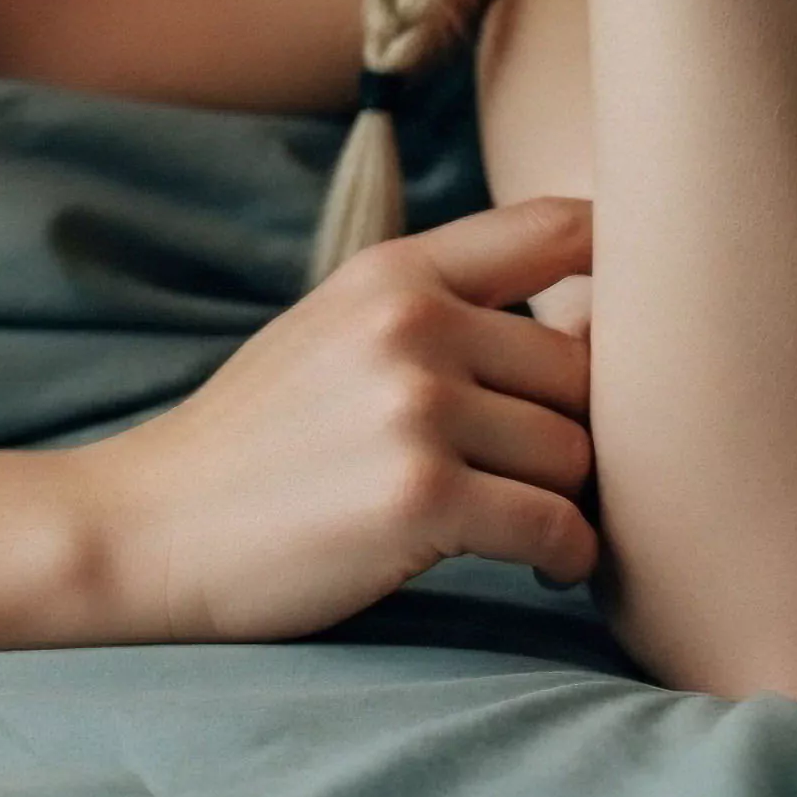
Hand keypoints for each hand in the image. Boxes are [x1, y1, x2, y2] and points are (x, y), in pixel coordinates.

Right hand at [68, 196, 601, 640]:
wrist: (151, 527)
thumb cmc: (260, 441)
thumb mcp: (337, 330)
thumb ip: (446, 308)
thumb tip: (606, 324)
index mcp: (396, 271)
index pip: (563, 228)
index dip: (631, 272)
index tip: (644, 333)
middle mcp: (411, 324)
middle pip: (587, 374)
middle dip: (584, 432)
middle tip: (558, 477)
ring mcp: (415, 409)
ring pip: (577, 455)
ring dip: (572, 503)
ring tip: (539, 526)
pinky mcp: (420, 500)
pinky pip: (555, 528)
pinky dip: (565, 558)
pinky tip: (540, 567)